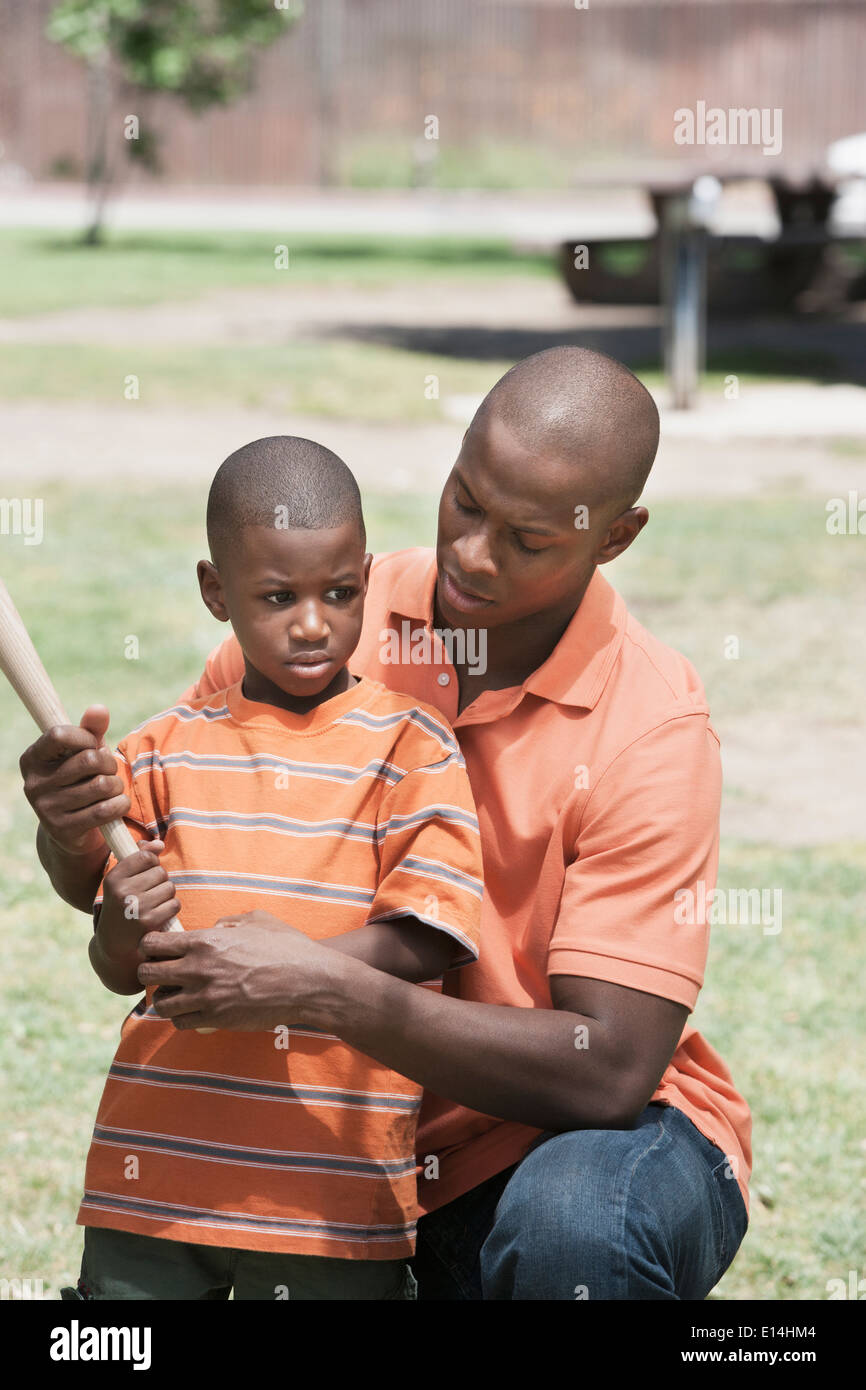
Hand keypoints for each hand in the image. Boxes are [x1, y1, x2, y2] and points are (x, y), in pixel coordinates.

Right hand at [20, 705, 128, 854]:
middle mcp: (34, 783)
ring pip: (101, 785)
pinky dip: (120, 804)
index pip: (60, 735)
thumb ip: (91, 730)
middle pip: (89, 760)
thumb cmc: (79, 781)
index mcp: (32, 759)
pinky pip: (105, 810)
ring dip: (117, 786)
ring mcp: (46, 809)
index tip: (93, 746)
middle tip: (110, 771)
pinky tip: (119, 803)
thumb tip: (99, 709)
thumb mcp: (82, 753)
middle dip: (109, 764)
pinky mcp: (63, 830)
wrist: (71, 831)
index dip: (86, 737)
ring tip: (113, 788)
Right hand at [96, 839, 179, 963]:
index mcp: (113, 878)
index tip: (144, 875)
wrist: (113, 945)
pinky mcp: (149, 922)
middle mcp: (122, 891)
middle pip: (161, 872)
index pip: (146, 856)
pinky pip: (174, 904)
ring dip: (166, 896)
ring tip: (152, 905)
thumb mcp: (121, 882)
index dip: (151, 864)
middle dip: (159, 882)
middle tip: (147, 895)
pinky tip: (158, 916)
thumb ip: (139, 858)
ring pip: (170, 887)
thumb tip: (159, 844)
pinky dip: (170, 909)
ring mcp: (136, 907)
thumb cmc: (121, 906)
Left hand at [139, 913, 335, 1031]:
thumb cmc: (287, 947)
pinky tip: (194, 1011)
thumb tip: (216, 927)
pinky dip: (182, 1018)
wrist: (308, 982)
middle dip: (151, 973)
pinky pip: (181, 1023)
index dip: (152, 946)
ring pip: (160, 1004)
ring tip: (177, 996)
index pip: (152, 943)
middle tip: (164, 975)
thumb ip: (229, 922)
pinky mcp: (216, 1019)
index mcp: (205, 941)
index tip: (161, 950)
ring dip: (165, 999)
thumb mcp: (258, 920)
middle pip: (147, 974)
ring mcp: (206, 997)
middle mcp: (198, 969)